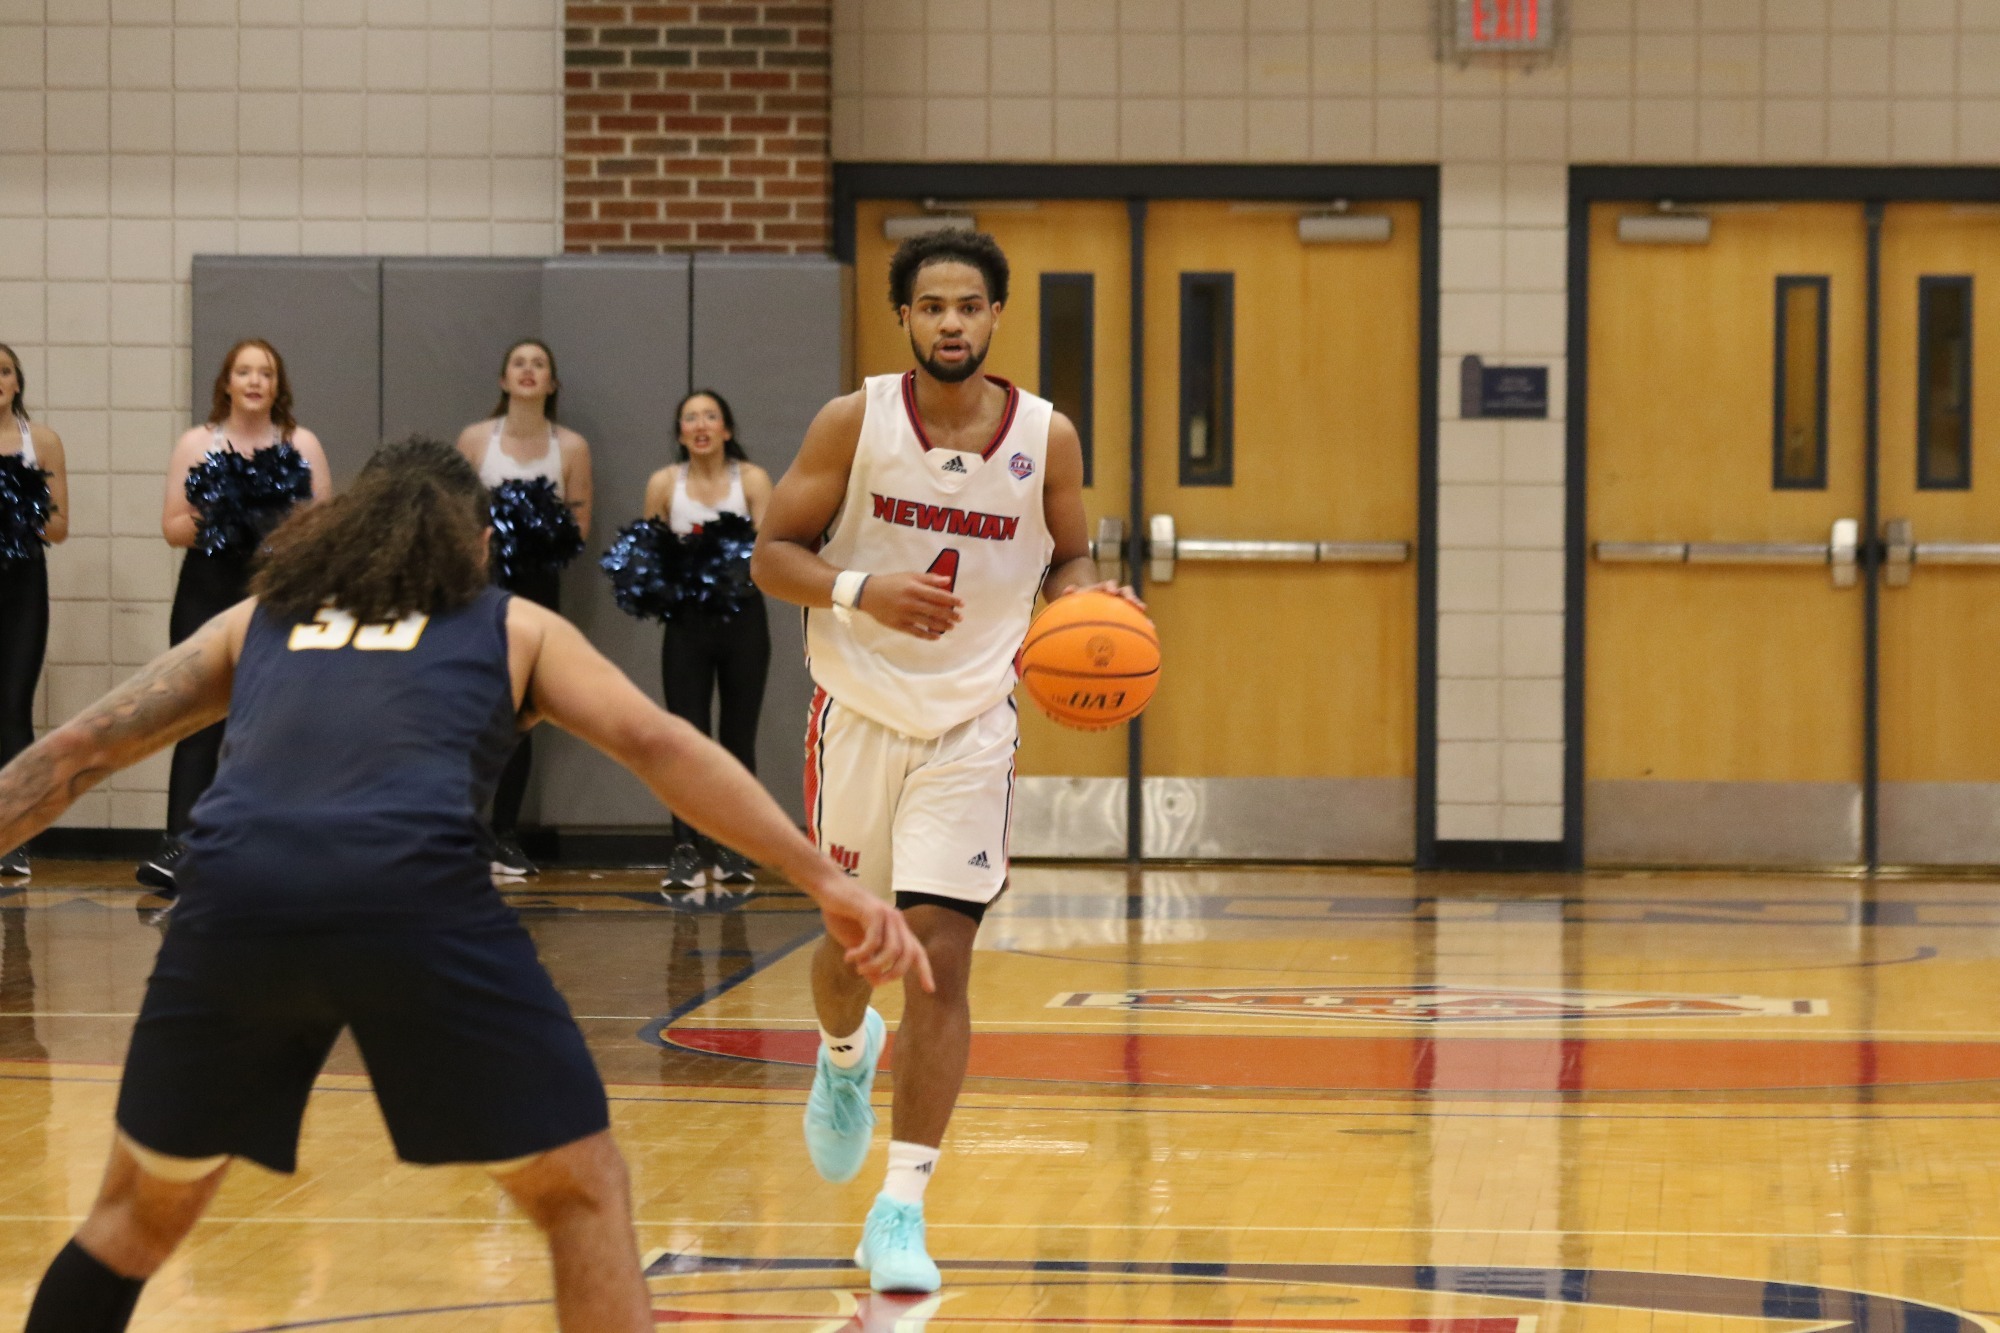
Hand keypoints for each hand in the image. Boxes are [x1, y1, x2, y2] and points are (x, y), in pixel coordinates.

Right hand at [813, 873, 935, 990]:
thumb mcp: (856, 945)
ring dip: (876, 965)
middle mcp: (896, 920)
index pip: (916, 951)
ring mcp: (887, 914)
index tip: (930, 990)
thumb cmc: (841, 915)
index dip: (924, 970)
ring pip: (893, 950)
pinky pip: (874, 941)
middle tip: (877, 983)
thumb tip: (877, 982)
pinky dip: (862, 954)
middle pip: (908, 954)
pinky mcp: (873, 911)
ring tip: (859, 969)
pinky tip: (849, 956)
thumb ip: (868, 961)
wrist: (828, 889)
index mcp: (896, 928)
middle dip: (894, 973)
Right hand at [858, 571, 963, 639]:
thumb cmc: (892, 583)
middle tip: (960, 618)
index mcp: (914, 588)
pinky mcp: (898, 625)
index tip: (962, 604)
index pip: (938, 595)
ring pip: (928, 623)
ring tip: (951, 627)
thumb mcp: (909, 576)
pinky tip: (936, 636)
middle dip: (950, 615)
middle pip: (935, 610)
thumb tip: (948, 580)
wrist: (868, 593)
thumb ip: (929, 578)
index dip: (952, 600)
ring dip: (942, 626)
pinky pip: (916, 633)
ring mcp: (904, 615)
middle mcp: (910, 602)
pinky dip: (928, 636)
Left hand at [1059, 579, 1146, 612]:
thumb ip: (1072, 594)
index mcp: (1103, 589)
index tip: (1111, 593)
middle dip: (1129, 596)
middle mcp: (1116, 593)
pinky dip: (1144, 620)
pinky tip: (1151, 628)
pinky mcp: (1129, 612)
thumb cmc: (1082, 601)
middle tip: (1132, 603)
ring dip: (1139, 606)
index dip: (1110, 588)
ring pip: (1134, 602)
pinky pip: (1138, 616)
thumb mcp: (1076, 598)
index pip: (1108, 585)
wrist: (1091, 601)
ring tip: (1145, 613)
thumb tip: (1067, 590)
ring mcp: (1124, 602)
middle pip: (1125, 591)